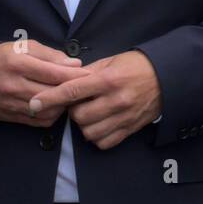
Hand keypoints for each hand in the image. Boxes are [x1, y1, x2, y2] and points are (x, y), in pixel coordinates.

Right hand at [0, 39, 91, 126]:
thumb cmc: (3, 59)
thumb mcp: (23, 46)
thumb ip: (50, 54)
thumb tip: (74, 64)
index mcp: (17, 63)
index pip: (52, 72)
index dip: (74, 74)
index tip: (89, 73)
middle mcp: (14, 85)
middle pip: (52, 92)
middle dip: (73, 90)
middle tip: (86, 86)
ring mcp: (13, 104)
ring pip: (49, 109)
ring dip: (64, 104)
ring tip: (72, 95)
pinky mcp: (13, 117)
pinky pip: (41, 121)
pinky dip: (53, 115)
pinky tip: (58, 105)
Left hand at [29, 50, 161, 150]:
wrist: (168, 77)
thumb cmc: (137, 66)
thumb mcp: (112, 61)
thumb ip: (88, 72)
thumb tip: (66, 80)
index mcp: (108, 79)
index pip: (72, 90)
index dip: (50, 98)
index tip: (34, 103)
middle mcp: (115, 100)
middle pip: (78, 116)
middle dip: (73, 110)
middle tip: (79, 102)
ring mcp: (123, 116)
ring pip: (89, 132)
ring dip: (84, 125)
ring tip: (91, 113)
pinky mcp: (130, 128)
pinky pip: (104, 142)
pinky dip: (97, 136)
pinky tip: (100, 124)